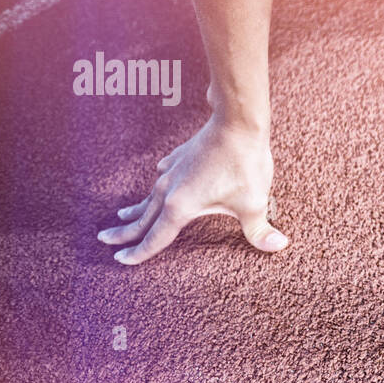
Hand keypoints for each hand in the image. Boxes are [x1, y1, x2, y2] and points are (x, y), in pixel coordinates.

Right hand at [99, 113, 286, 265]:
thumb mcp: (254, 203)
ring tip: (123, 216)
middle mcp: (168, 190)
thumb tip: (278, 247)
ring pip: (149, 196)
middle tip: (105, 240)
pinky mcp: (180, 157)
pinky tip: (157, 182)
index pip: (155, 237)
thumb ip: (260, 230)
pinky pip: (162, 177)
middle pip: (142, 218)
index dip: (138, 252)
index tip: (121, 260)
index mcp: (180, 207)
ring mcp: (172, 171)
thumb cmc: (244, 165)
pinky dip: (157, 186)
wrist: (237, 122)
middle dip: (124, 232)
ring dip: (137, 210)